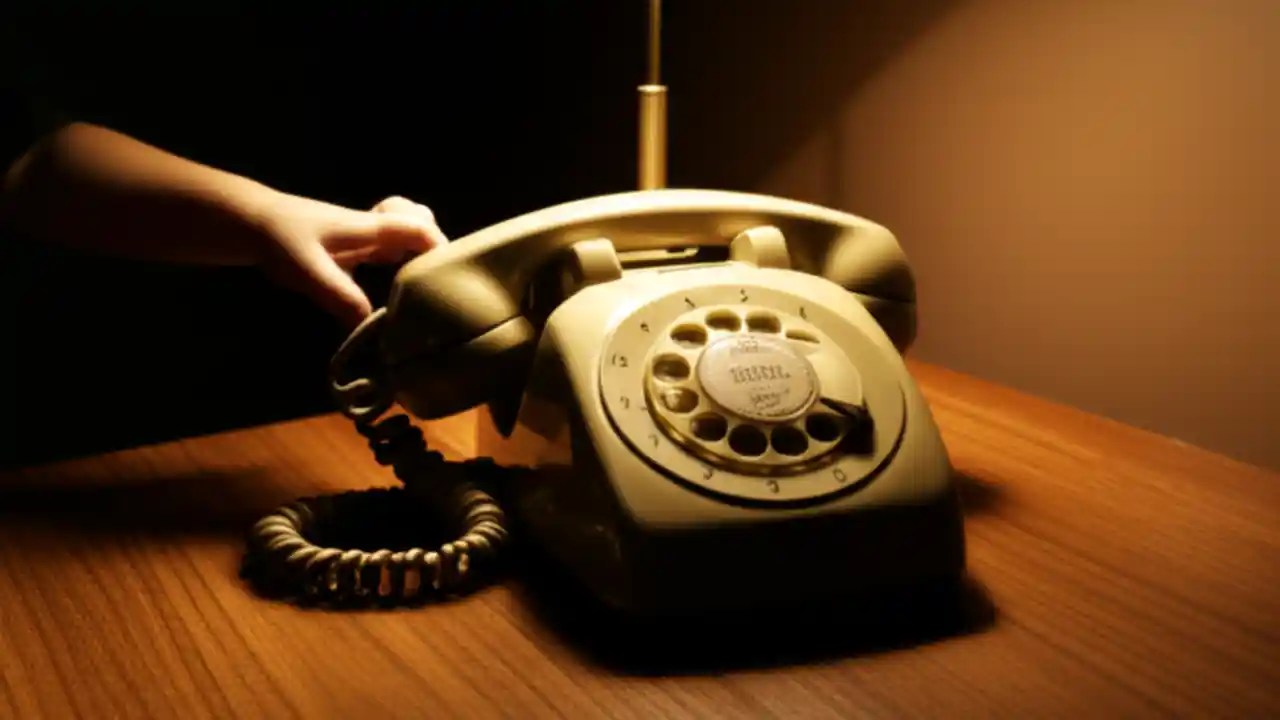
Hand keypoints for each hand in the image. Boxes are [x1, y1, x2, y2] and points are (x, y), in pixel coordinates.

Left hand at [255, 193, 446, 327]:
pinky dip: (396, 263)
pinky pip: (385, 249)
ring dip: (415, 255)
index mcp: (370, 227)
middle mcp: (371, 227)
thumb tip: (371, 328)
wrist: (247, 222)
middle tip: (435, 282)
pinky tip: (387, 290)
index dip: (441, 248)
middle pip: (419, 223)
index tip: (447, 277)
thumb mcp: (309, 272)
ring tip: (418, 287)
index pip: (420, 227)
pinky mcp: (348, 247)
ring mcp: (360, 235)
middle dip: (434, 247)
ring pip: (403, 236)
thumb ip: (342, 298)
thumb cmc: (280, 239)